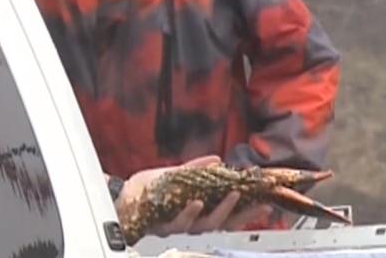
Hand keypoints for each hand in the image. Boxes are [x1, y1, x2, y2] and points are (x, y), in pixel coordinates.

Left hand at [116, 155, 272, 236]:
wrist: (118, 197)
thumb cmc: (147, 190)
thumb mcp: (175, 175)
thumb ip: (196, 169)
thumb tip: (217, 160)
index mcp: (196, 211)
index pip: (227, 215)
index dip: (247, 212)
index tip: (267, 205)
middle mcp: (190, 222)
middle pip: (222, 225)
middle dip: (243, 216)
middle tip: (260, 205)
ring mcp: (177, 225)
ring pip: (203, 225)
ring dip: (220, 211)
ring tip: (232, 196)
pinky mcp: (160, 225)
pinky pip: (177, 222)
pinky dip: (189, 212)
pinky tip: (196, 202)